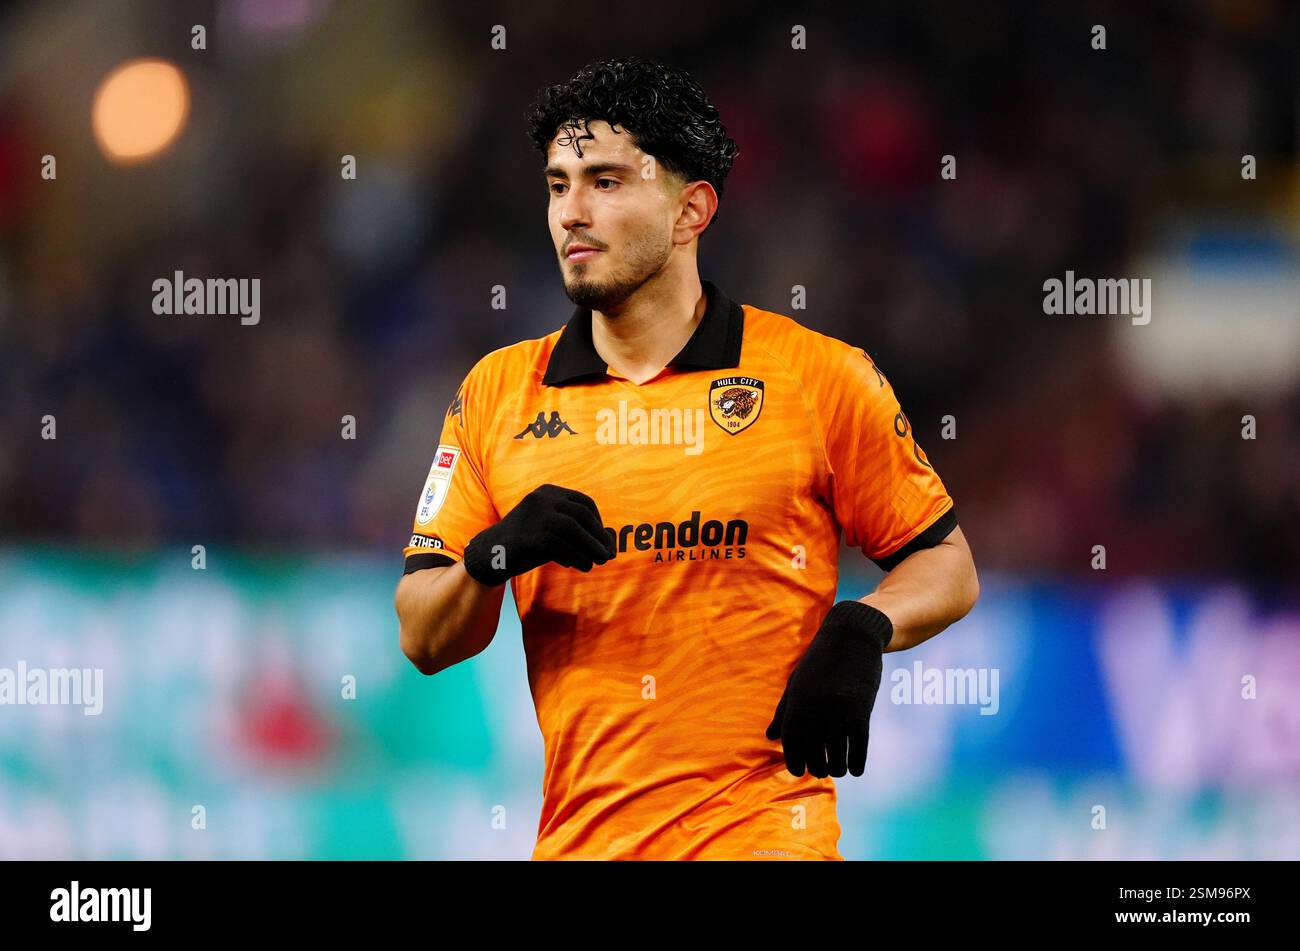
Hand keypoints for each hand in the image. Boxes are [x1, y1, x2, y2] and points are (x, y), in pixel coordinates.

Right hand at [463, 483, 615, 586]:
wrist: (492, 553)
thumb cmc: (526, 541)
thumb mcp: (549, 526)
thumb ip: (574, 529)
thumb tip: (607, 542)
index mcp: (547, 492)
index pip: (583, 502)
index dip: (598, 522)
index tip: (603, 540)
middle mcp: (542, 499)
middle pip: (581, 515)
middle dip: (598, 536)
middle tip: (608, 554)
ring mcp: (536, 516)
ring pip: (574, 530)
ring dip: (591, 547)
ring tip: (600, 562)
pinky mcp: (532, 535)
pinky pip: (562, 546)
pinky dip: (577, 557)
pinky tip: (582, 566)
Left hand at [765, 601, 892, 777]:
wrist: (852, 637)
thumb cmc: (820, 660)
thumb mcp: (796, 682)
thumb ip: (783, 712)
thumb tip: (770, 737)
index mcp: (798, 702)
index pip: (791, 743)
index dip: (793, 762)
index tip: (798, 770)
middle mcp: (817, 710)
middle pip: (814, 754)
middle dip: (816, 767)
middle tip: (819, 770)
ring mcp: (840, 713)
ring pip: (837, 756)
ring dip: (836, 769)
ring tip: (836, 770)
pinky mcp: (862, 713)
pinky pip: (859, 748)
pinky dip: (856, 763)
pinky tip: (855, 770)